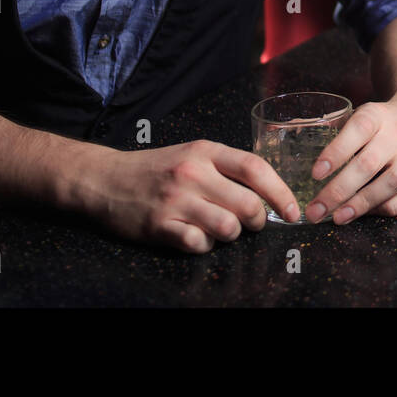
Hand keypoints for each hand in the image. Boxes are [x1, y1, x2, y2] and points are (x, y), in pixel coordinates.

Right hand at [82, 140, 299, 252]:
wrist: (104, 179)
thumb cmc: (155, 169)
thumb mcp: (191, 155)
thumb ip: (225, 170)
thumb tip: (266, 195)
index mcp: (205, 151)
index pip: (255, 168)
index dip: (280, 192)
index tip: (293, 210)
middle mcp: (192, 173)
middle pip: (247, 204)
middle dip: (258, 221)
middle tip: (253, 224)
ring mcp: (175, 200)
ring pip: (228, 228)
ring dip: (231, 235)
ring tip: (219, 229)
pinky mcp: (160, 226)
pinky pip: (199, 245)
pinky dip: (204, 246)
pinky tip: (195, 236)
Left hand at [305, 98, 396, 223]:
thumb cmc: (383, 122)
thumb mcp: (363, 115)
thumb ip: (338, 133)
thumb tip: (298, 151)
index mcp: (377, 116)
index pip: (358, 130)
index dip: (336, 152)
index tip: (315, 174)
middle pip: (368, 164)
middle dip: (338, 190)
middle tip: (315, 210)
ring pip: (390, 183)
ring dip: (362, 203)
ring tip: (338, 217)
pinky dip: (386, 209)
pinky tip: (365, 213)